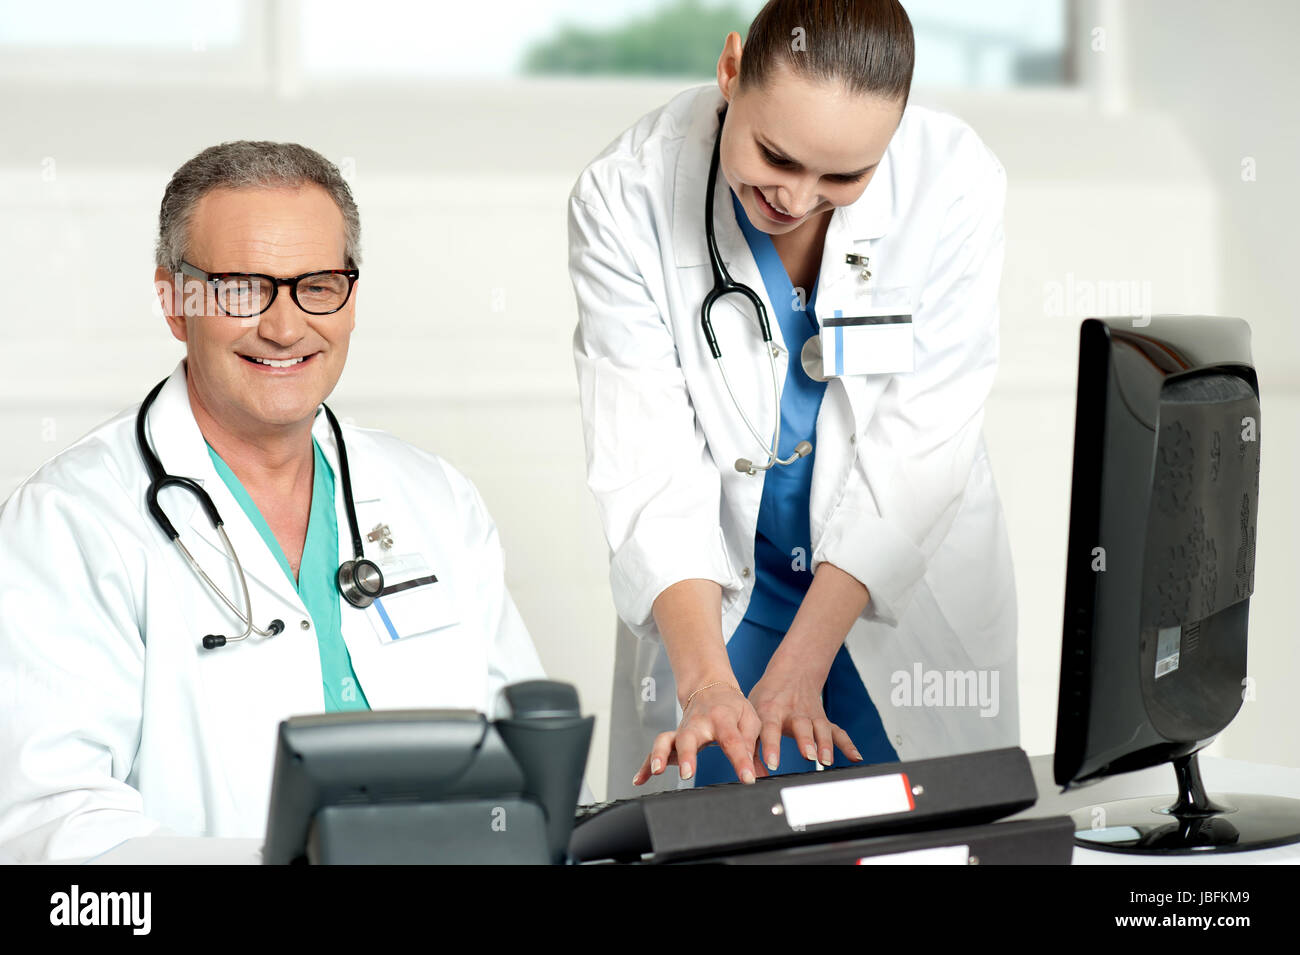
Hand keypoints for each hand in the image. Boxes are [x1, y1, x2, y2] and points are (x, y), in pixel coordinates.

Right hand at [633, 682, 767, 785]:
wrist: (710, 688)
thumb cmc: (732, 707)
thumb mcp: (751, 719)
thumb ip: (753, 744)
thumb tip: (762, 771)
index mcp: (723, 718)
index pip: (733, 740)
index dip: (740, 761)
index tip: (747, 778)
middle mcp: (698, 723)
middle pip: (690, 737)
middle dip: (687, 755)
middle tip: (687, 773)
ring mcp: (682, 730)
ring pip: (666, 740)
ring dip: (659, 755)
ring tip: (656, 771)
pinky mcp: (672, 738)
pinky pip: (656, 749)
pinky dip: (645, 764)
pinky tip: (640, 779)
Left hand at [748, 663, 862, 770]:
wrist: (791, 673)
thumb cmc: (767, 697)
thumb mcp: (752, 713)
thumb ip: (750, 742)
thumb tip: (747, 771)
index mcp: (771, 710)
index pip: (770, 729)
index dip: (771, 746)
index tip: (772, 764)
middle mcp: (793, 712)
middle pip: (801, 726)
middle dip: (805, 741)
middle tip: (808, 756)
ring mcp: (811, 715)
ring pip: (820, 728)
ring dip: (825, 744)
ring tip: (826, 760)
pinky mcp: (823, 720)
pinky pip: (837, 732)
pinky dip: (847, 744)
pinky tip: (855, 757)